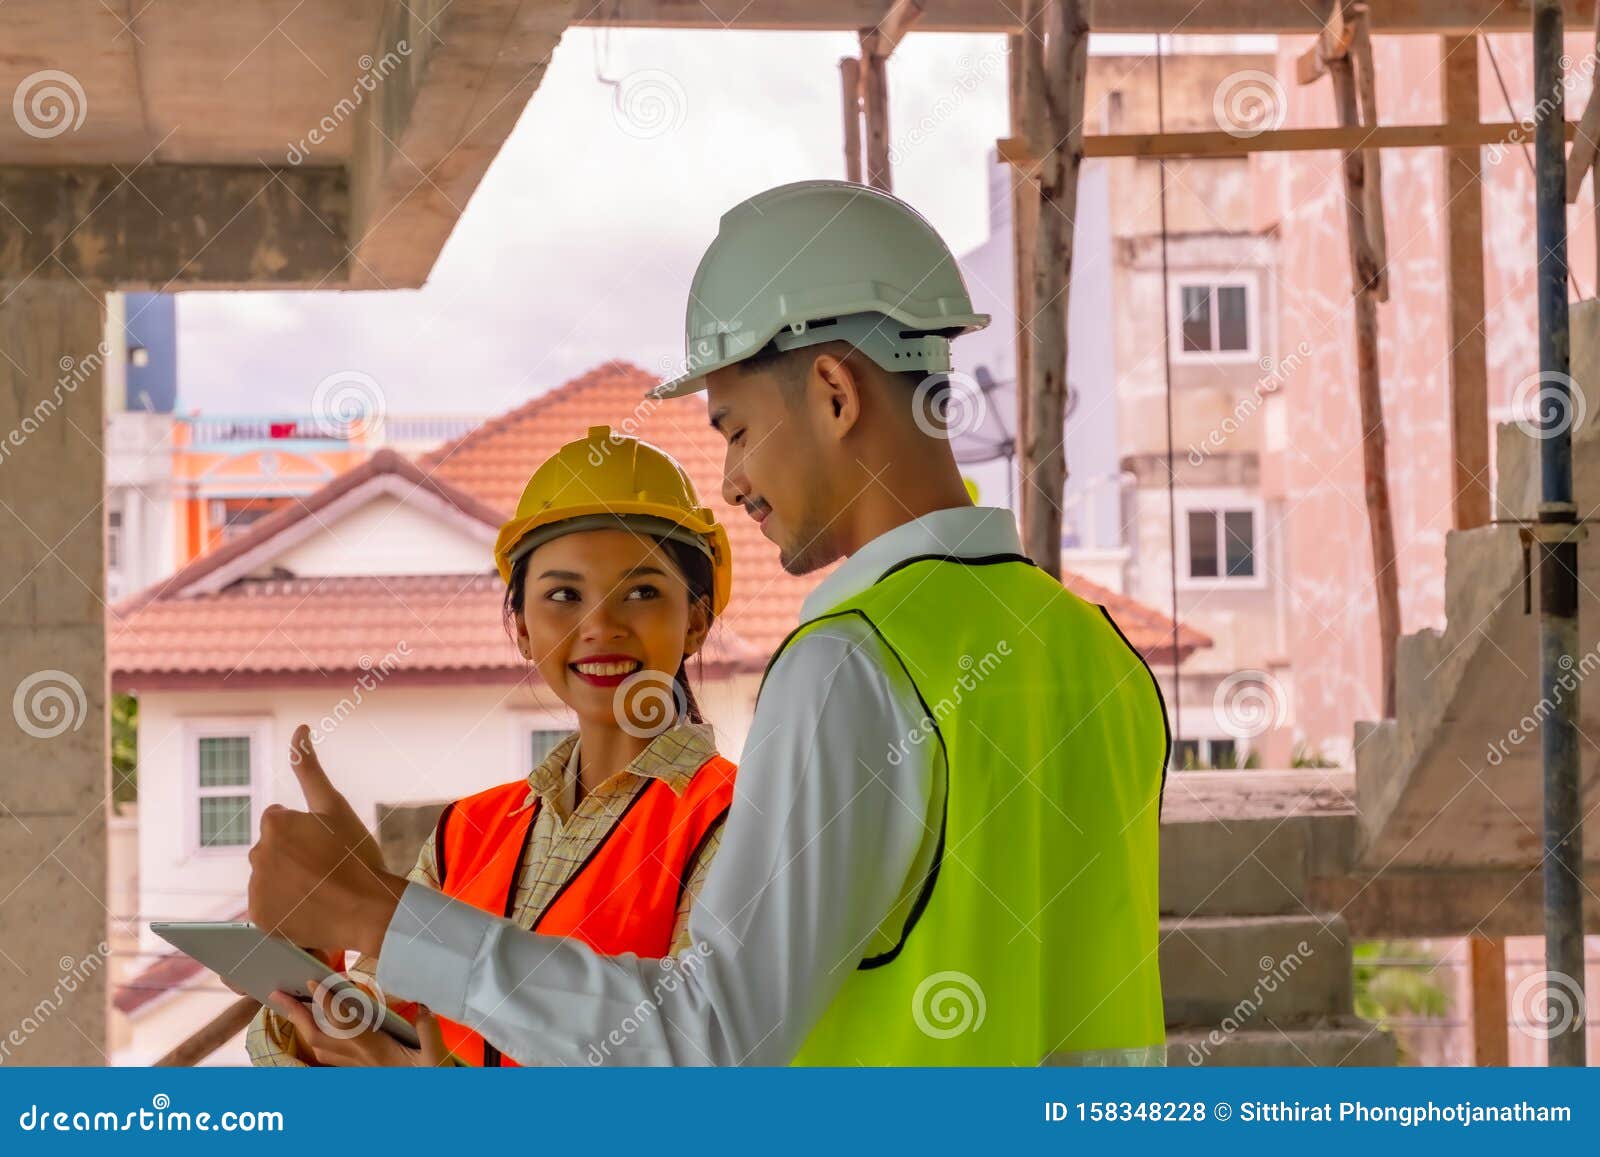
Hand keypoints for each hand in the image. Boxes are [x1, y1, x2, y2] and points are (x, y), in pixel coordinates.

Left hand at [247, 724, 406, 956]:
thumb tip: (299, 726)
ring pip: (270, 880)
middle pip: (273, 852)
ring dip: (288, 883)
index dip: (307, 834)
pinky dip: (283, 911)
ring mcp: (257, 888)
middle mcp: (258, 853)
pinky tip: (308, 910)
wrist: (368, 910)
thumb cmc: (356, 855)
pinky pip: (267, 910)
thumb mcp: (335, 806)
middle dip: (293, 858)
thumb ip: (309, 767)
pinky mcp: (259, 918)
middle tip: (327, 870)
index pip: (280, 823)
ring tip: (320, 893)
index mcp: (275, 824)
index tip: (327, 847)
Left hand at [267, 979, 450, 1066]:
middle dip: (297, 1016)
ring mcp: (358, 1066)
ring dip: (303, 1026)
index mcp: (376, 1051)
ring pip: (320, 1048)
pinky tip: (318, 1028)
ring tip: (292, 1006)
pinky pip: (329, 1054)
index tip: (311, 982)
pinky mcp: (360, 1069)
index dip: (326, 1001)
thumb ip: (428, 1030)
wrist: (426, 1105)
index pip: (344, 1023)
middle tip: (277, 995)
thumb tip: (423, 1005)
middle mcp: (361, 1059)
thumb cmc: (430, 1080)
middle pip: (318, 1038)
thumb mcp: (436, 1057)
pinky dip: (319, 1037)